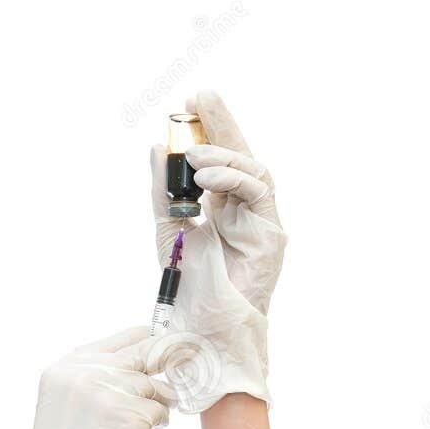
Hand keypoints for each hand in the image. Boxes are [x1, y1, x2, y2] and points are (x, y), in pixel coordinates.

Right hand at [0, 328, 172, 428]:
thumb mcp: (69, 404)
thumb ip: (99, 378)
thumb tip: (151, 356)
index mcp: (66, 367)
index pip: (126, 337)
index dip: (151, 345)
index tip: (165, 354)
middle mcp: (85, 372)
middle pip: (147, 352)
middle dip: (168, 365)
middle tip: (180, 376)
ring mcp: (108, 392)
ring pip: (156, 385)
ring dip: (159, 404)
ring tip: (141, 427)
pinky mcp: (129, 415)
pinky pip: (160, 411)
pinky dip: (156, 426)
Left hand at [149, 89, 286, 407]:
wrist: (204, 331)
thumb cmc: (191, 290)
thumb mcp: (168, 230)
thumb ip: (163, 192)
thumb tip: (158, 149)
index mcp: (222, 208)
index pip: (220, 158)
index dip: (210, 128)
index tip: (191, 101)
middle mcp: (245, 211)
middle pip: (241, 155)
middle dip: (223, 123)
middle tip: (201, 97)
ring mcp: (262, 222)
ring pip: (254, 171)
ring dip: (223, 156)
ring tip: (194, 157)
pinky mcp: (271, 237)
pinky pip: (258, 194)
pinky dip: (232, 181)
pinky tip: (207, 180)